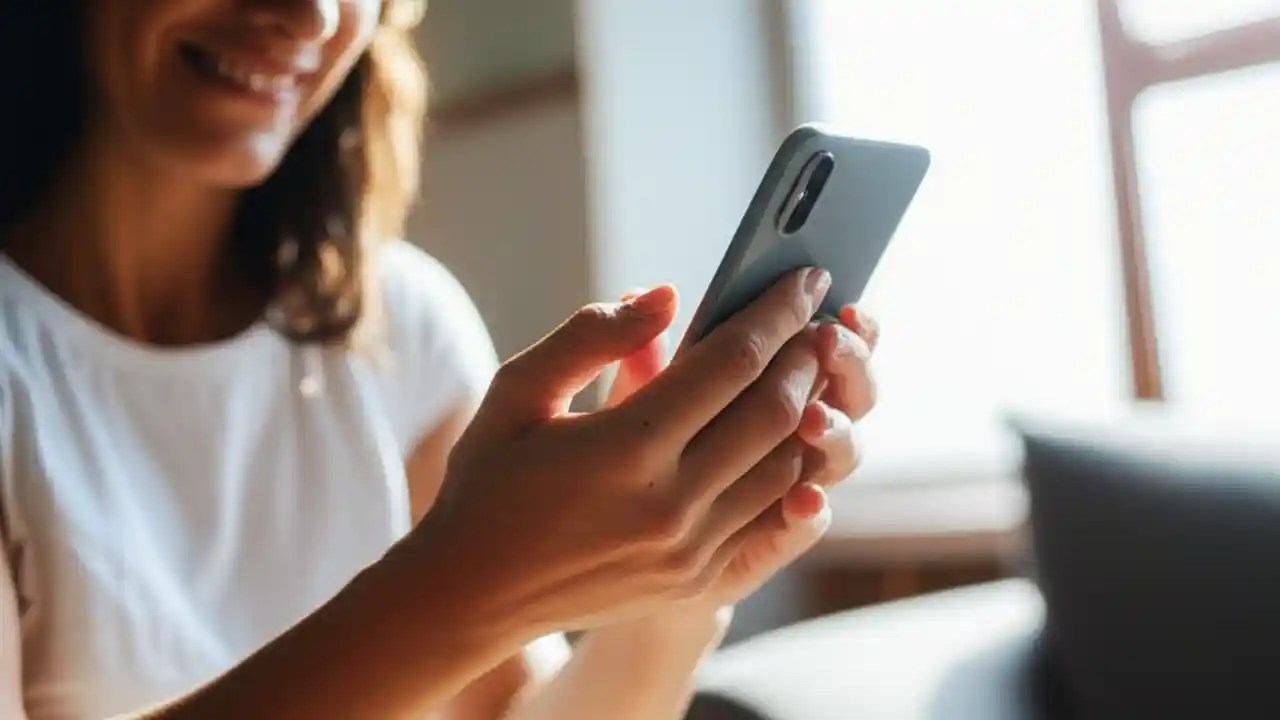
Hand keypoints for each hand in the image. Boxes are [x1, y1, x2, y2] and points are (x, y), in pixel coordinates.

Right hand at [401, 268, 834, 643]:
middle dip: (806, 356)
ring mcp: (691, 553)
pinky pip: (775, 522)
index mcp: (625, 448)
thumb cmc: (486, 482)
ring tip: (812, 371)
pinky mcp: (699, 584)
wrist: (470, 594)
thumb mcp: (517, 392)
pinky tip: (797, 443)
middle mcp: (670, 505)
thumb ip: (591, 337)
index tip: (808, 278)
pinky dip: (797, 476)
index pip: (732, 361)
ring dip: (808, 412)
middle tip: (820, 318)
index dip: (778, 312)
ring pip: (786, 467)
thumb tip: (666, 297)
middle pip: (774, 412)